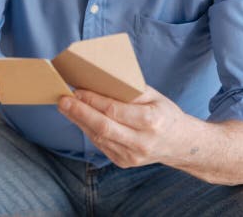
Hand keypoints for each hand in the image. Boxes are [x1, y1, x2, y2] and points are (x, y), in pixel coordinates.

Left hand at [58, 85, 192, 167]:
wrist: (179, 144)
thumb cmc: (164, 114)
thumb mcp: (154, 96)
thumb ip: (130, 90)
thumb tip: (101, 81)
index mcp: (151, 121)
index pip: (114, 111)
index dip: (93, 101)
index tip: (77, 90)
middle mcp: (141, 142)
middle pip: (103, 127)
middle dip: (79, 112)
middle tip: (62, 100)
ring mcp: (132, 156)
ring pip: (98, 137)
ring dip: (79, 121)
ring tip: (65, 107)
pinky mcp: (123, 162)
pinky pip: (100, 144)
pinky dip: (87, 130)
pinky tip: (79, 118)